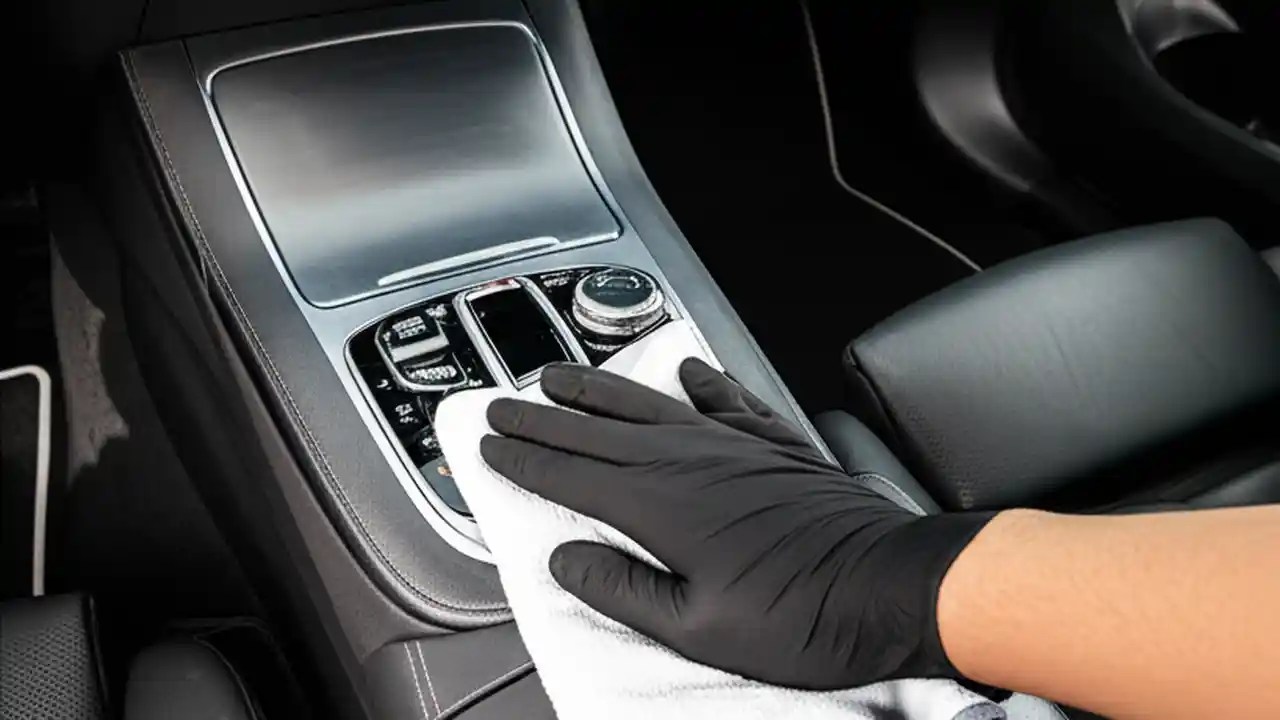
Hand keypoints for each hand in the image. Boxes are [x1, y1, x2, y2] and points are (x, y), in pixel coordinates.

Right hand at [480, 359, 993, 689]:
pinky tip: (685, 369)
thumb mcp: (698, 628)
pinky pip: (723, 398)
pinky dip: (698, 381)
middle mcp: (689, 460)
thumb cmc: (800, 617)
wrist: (890, 584)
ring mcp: (732, 444)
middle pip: (597, 429)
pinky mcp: (773, 442)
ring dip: (599, 387)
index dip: (525, 459)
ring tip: (561, 373)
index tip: (489, 444)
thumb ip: (624, 589)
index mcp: (662, 506)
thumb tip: (565, 560)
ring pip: (648, 403)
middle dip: (542, 416)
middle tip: (502, 403)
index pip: (572, 474)